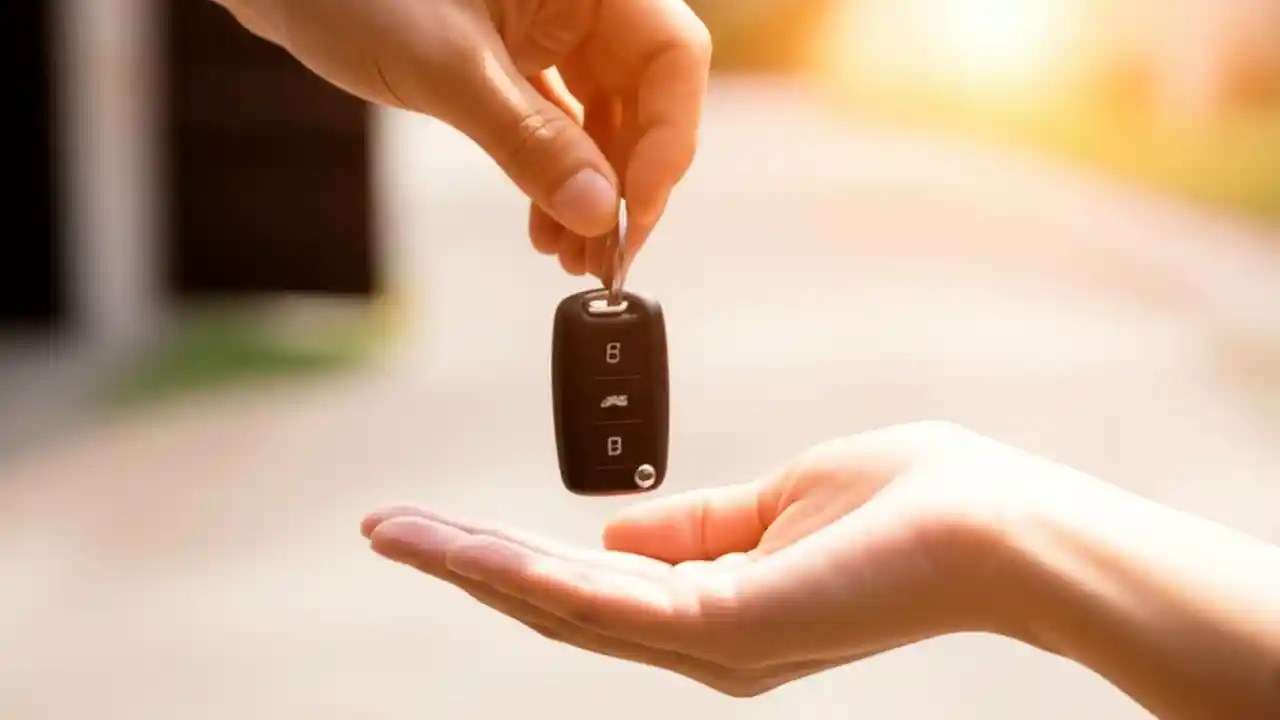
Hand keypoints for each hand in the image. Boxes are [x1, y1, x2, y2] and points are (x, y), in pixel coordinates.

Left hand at [216, 0, 711, 276]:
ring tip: (573, 255)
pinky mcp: (517, 56)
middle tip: (607, 252)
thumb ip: (530, 141)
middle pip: (646, 93)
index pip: (673, 55)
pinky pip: (561, 121)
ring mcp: (550, 26)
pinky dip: (557, 173)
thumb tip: (600, 213)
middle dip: (629, 179)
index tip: (634, 209)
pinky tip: (548, 223)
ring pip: (606, 115)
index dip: (666, 138)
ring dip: (595, 188)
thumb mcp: (448, 69)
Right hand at [361, 422, 1049, 695]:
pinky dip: (528, 576)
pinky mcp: (730, 628)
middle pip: (559, 605)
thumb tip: (611, 533)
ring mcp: (714, 643)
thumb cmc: (912, 503)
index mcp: (716, 606)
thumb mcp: (776, 501)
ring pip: (564, 608)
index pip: (589, 587)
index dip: (509, 560)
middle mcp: (703, 642)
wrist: (1001, 525)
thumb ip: (694, 526)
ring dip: (474, 569)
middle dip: (467, 568)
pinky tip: (467, 552)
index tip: (440, 530)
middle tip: (384, 532)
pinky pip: (605, 601)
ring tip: (397, 535)